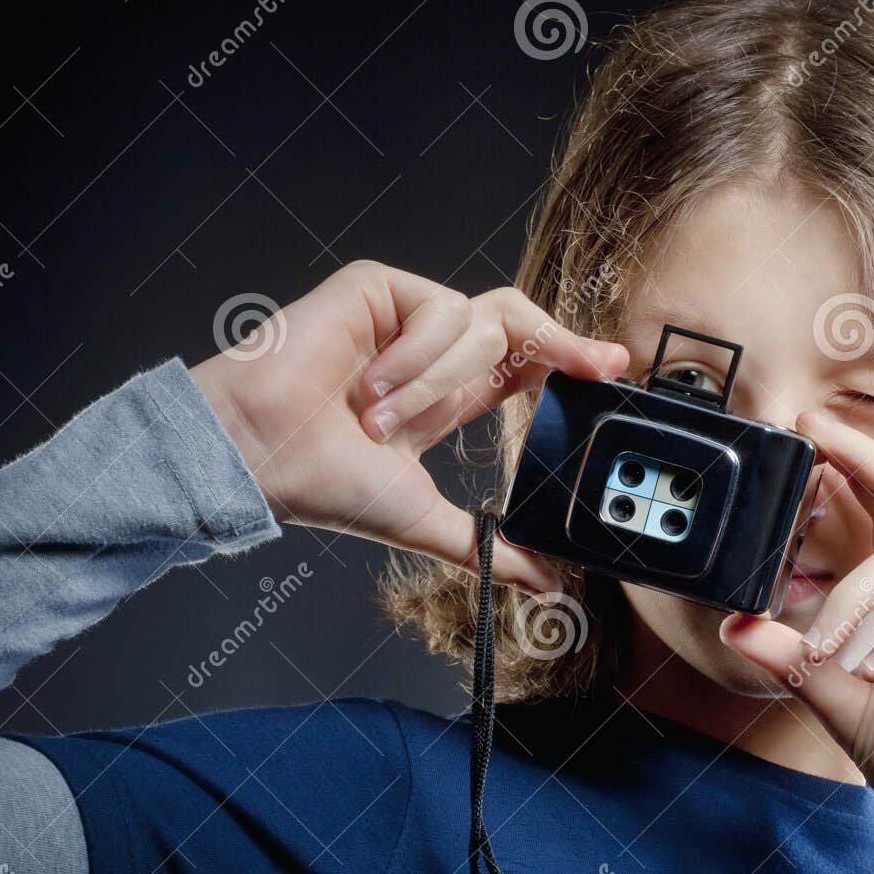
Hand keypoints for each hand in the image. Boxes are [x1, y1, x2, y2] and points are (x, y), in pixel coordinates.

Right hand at [190, 260, 627, 592]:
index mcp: (445, 397)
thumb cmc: (324, 485)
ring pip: (480, 326)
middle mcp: (431, 353)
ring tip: (378, 418)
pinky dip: (415, 356)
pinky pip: (440, 308)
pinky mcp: (380, 288)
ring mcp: (405, 318)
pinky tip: (368, 385)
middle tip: (599, 364)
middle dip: (565, 342)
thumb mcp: (425, 519)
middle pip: (520, 324)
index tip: (613, 369)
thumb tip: (549, 585)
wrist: (260, 456)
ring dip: (437, 382)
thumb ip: (489, 547)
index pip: (523, 367)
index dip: (568, 361)